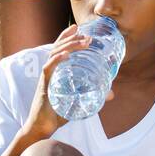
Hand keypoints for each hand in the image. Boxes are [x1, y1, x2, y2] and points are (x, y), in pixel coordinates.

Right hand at [22, 24, 114, 139]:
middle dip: (71, 39)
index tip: (76, 27)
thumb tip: (112, 94)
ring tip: (82, 41)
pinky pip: (48, 69)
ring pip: (54, 55)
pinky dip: (57, 60)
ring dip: (69, 46)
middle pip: (57, 48)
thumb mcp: (78, 101)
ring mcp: (46, 78)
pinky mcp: (44, 86)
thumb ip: (94, 96)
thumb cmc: (57, 114)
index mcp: (56, 72)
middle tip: (85, 34)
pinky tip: (66, 54)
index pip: (59, 49)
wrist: (43, 128)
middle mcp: (49, 72)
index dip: (66, 37)